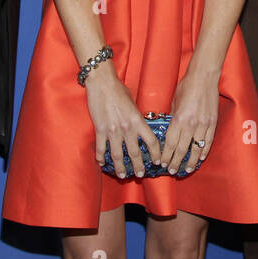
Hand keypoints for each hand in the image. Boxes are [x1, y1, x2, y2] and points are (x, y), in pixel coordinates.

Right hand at [84, 63, 160, 178]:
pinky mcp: (100, 130)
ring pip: (117, 155)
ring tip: (123, 175)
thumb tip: (139, 127)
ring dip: (121, 168)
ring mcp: (112, 130)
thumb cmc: (118, 90)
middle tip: (140, 175)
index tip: (157, 161)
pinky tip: (101, 163)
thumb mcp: (133, 104)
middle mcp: (126, 128)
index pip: (151, 141)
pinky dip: (101, 158)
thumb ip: (136, 117)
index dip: (155, 154)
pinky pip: (101, 148)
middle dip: (138, 166)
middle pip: (134, 153)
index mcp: (137, 120)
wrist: (102, 83)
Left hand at [161, 68, 218, 174]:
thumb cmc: (187, 86)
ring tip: (186, 169)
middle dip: (176, 162)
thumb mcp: (174, 102)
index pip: (171, 143)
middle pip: (182, 149)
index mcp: (179, 119)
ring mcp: (203, 124)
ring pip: (196, 149)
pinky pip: (208, 141)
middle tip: (172, 171)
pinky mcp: (212, 122)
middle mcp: (191, 124)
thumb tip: (170, 129)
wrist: (204, 77)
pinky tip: (200, 158)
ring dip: (190, 161)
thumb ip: (173, 117)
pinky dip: (203, 151)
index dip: (166, 155)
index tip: (162, 163)